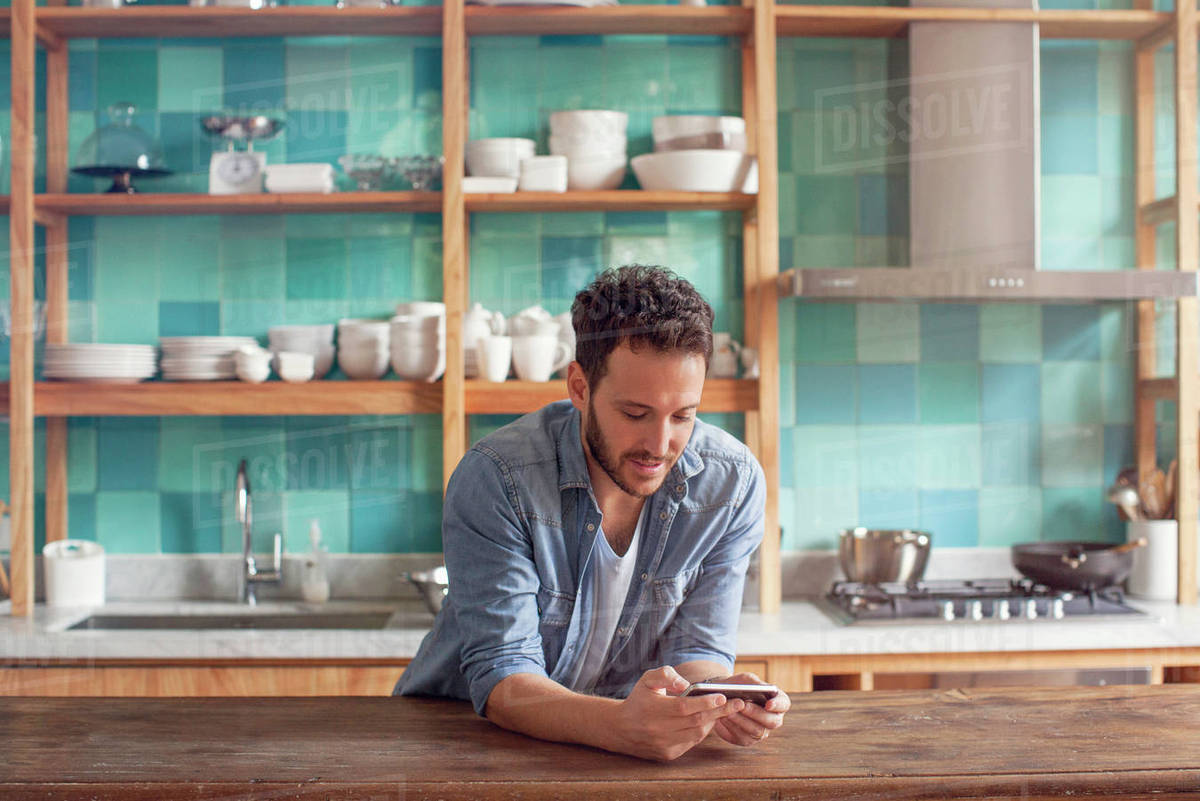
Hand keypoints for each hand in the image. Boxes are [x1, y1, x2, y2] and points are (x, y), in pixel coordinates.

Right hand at [607, 665, 744, 761]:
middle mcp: (659, 730)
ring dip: (713, 722)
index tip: (722, 696)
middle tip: (738, 703)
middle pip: (696, 721)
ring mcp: (665, 744)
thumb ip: (666, 675)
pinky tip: (708, 721)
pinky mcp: (668, 754)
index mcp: (654, 710)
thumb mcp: (647, 680)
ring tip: (726, 709)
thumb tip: (684, 684)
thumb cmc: (638, 700)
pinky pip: (691, 742)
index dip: (706, 702)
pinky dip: (702, 731)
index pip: (685, 707)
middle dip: (720, 711)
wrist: (621, 728)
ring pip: (697, 734)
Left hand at [709, 672, 789, 746]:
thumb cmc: (738, 686)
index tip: (768, 704)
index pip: (784, 704)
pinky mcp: (746, 740)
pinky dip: (732, 727)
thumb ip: (754, 683)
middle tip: (742, 705)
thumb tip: (761, 688)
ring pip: (757, 731)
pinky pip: (742, 737)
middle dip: (756, 713)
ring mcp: (761, 732)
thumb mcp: (745, 680)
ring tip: (728, 711)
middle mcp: (773, 719)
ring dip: (741, 721)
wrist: (721, 697)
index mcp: (777, 701)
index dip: (778, 705)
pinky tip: (723, 718)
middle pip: (772, 721)